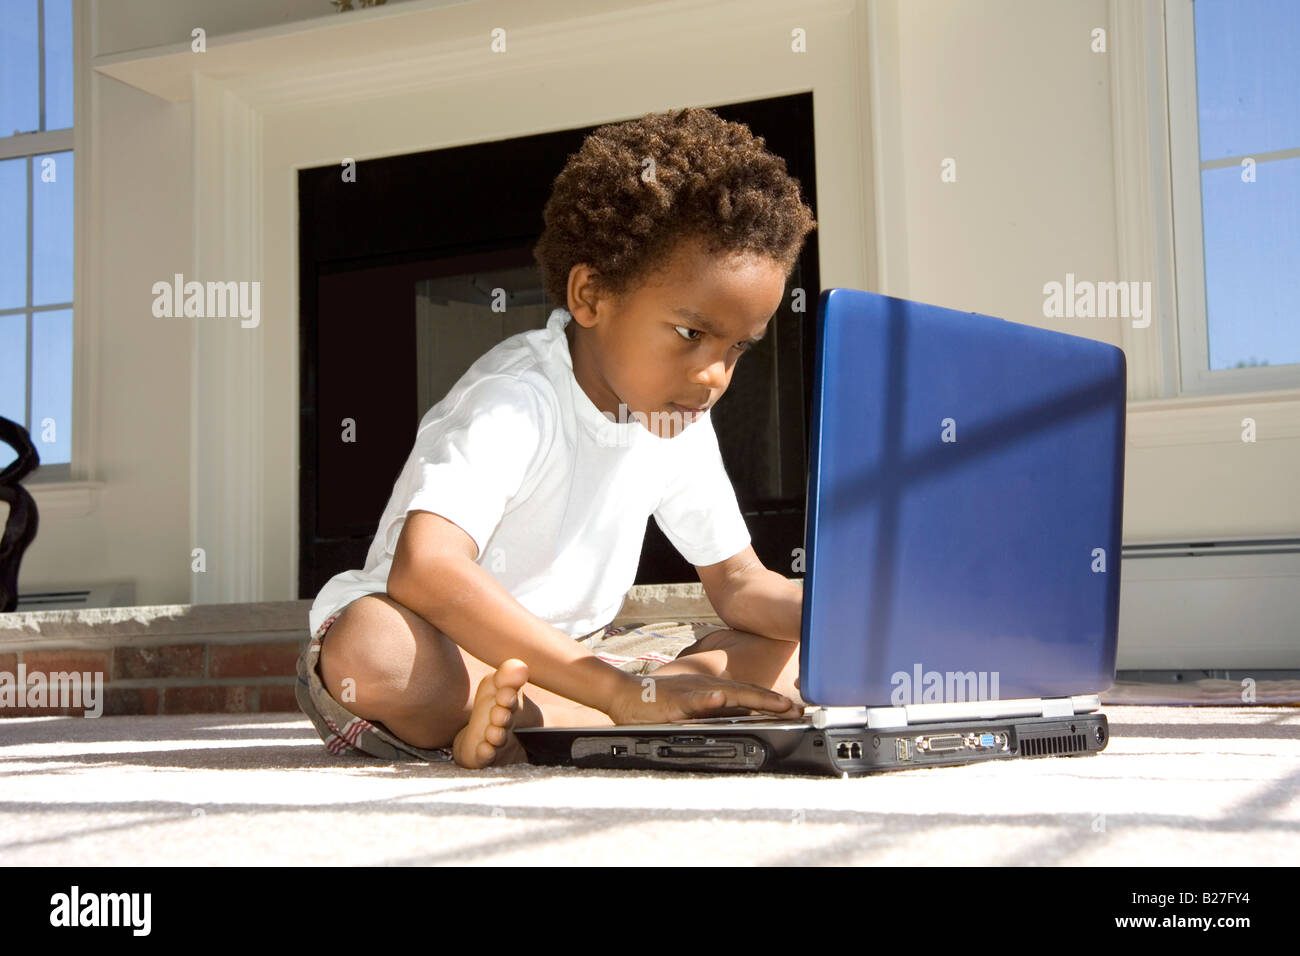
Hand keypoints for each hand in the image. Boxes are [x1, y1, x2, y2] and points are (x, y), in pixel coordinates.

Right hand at [605, 671, 802, 724]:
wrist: (623, 695)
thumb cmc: (655, 703)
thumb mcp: (690, 707)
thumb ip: (712, 713)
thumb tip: (735, 721)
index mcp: (712, 691)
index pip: (748, 695)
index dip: (772, 701)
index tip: (796, 709)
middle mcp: (707, 688)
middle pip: (746, 694)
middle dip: (774, 702)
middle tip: (798, 709)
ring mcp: (692, 692)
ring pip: (728, 694)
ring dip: (754, 699)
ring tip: (776, 705)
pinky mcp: (675, 699)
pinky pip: (694, 699)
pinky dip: (708, 699)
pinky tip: (720, 699)